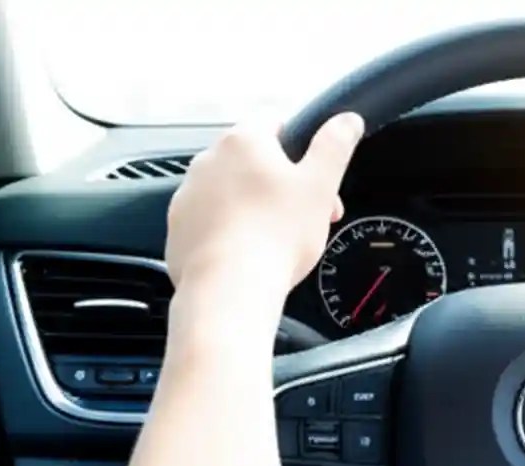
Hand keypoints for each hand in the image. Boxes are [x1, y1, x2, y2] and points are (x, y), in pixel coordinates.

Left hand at [165, 113, 363, 308]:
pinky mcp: (178, 229)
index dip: (302, 151)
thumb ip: (335, 145)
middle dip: (281, 185)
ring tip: (275, 241)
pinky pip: (210, 222)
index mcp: (243, 140)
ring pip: (230, 192)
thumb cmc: (278, 233)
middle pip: (253, 162)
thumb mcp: (321, 184)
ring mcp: (187, 195)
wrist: (230, 287)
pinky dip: (229, 232)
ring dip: (253, 207)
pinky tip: (247, 254)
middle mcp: (207, 159)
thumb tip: (346, 120)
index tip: (316, 181)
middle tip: (306, 218)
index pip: (275, 124)